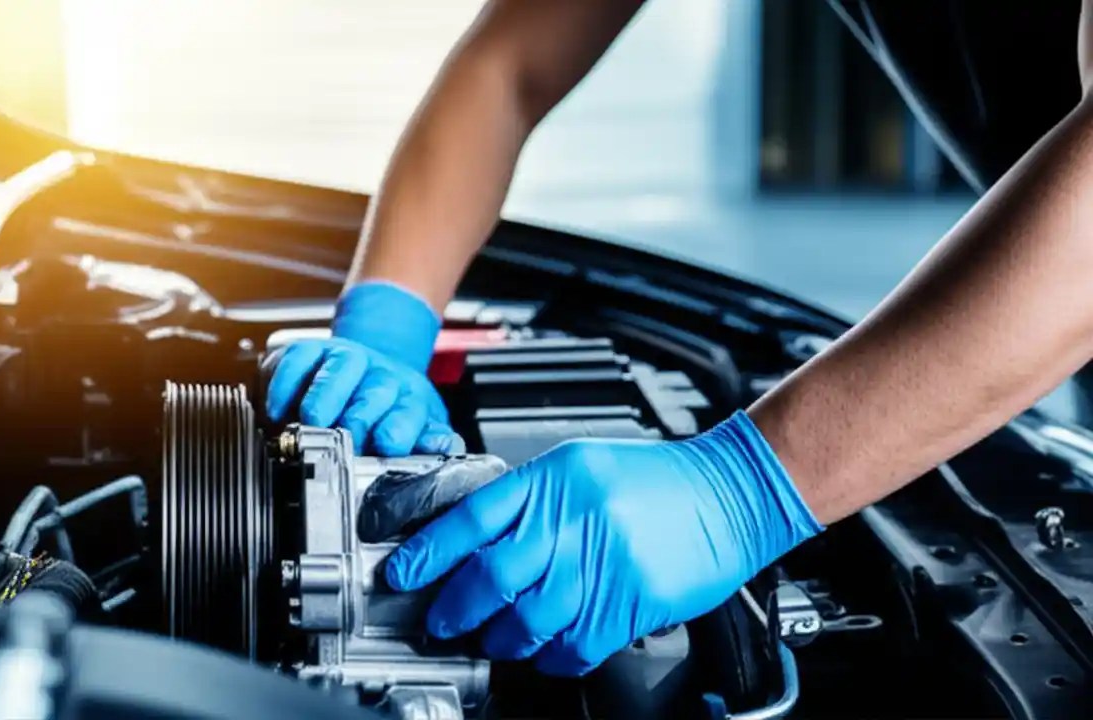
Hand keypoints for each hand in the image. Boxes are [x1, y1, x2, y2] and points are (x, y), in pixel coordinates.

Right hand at [264, 281, 461, 455]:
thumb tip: (447, 446)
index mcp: (409, 398)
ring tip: (312, 419)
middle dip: (360, 414)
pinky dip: (285, 382)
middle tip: (347, 436)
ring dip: (324, 394)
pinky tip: (278, 408)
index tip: (389, 443)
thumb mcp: (418, 427)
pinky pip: (297, 358)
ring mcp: (345, 359)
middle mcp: (379, 375)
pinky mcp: (311, 350)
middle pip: (376, 389)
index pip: (411, 412)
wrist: (371, 365)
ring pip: (339, 369)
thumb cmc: (390, 407)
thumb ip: (429, 441)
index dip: (399, 427)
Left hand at [384, 411, 822, 675]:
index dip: (429, 552)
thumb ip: (530, 499)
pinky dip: (550, 657)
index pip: (472, 518)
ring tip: (491, 639)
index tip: (402, 573)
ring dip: (500, 638)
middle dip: (455, 608)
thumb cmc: (655, 480)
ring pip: (528, 620)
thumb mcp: (581, 466)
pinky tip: (544, 652)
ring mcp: (603, 563)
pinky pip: (573, 646)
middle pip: (491, 576)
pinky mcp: (630, 603)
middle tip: (440, 621)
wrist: (730, 492)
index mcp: (554, 478)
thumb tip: (476, 540)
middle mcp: (573, 519)